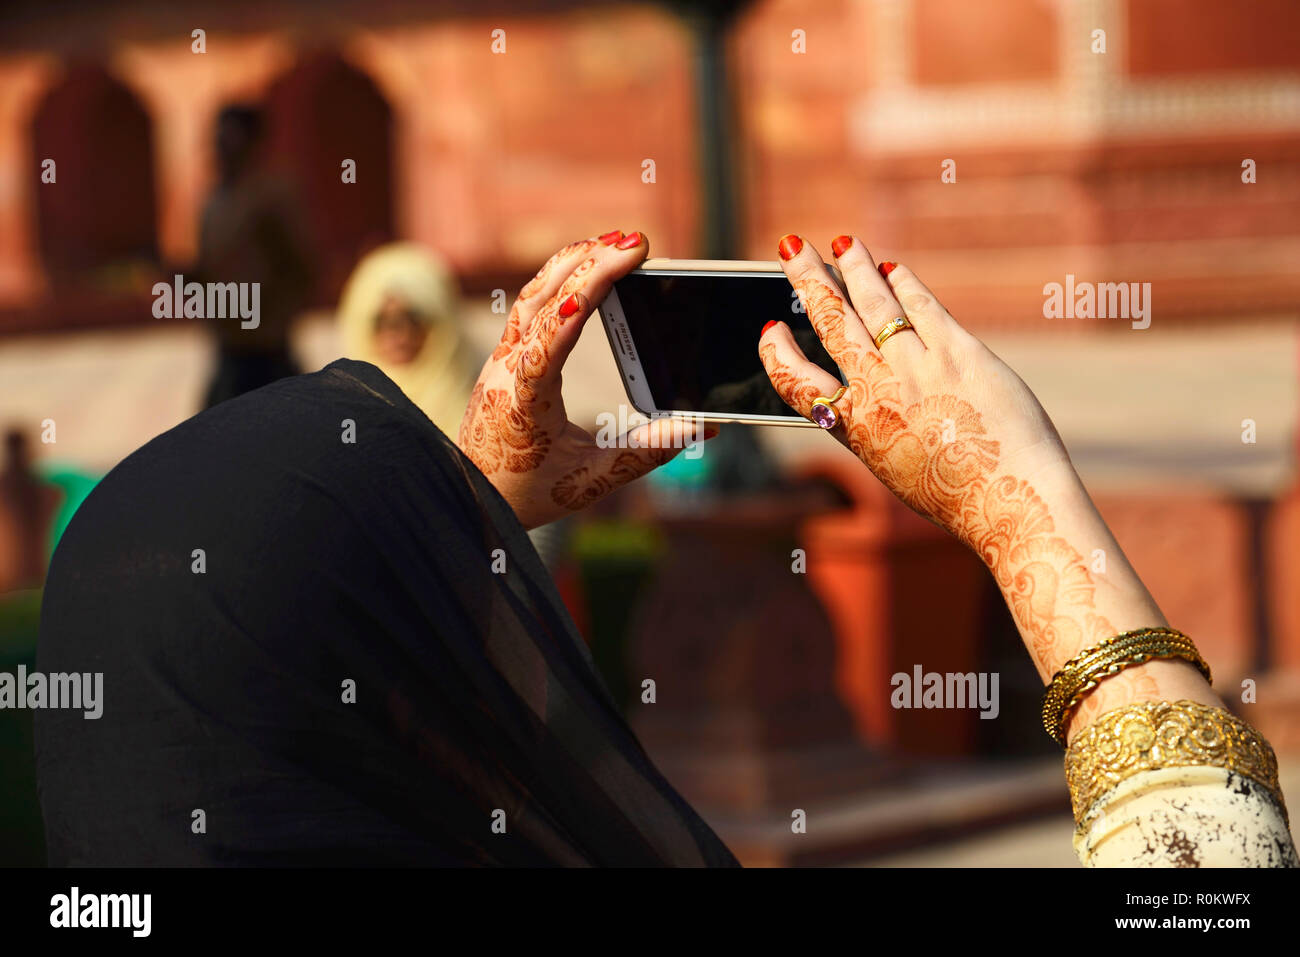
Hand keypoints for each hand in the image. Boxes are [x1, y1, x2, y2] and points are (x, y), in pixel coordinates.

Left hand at [458, 230, 713, 529]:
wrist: (469, 496)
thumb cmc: (527, 493)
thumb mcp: (591, 480)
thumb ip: (646, 452)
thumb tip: (701, 427)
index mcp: (522, 402)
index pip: (548, 343)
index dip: (579, 304)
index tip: (609, 271)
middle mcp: (504, 372)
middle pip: (541, 303)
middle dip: (588, 267)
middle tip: (635, 242)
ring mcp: (499, 359)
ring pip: (531, 296)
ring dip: (571, 264)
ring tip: (613, 242)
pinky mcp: (503, 356)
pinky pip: (528, 306)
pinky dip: (558, 279)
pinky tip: (584, 266)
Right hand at [760, 234, 1219, 737]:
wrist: (1012, 502)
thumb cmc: (954, 496)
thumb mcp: (894, 465)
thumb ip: (873, 425)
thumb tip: (862, 388)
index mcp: (855, 428)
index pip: (797, 382)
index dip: (777, 353)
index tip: (770, 330)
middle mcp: (880, 391)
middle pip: (833, 323)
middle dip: (807, 280)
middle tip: (790, 246)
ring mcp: (919, 367)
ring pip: (876, 303)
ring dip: (855, 268)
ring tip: (842, 243)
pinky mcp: (961, 353)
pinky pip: (924, 307)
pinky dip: (906, 284)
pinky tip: (895, 269)